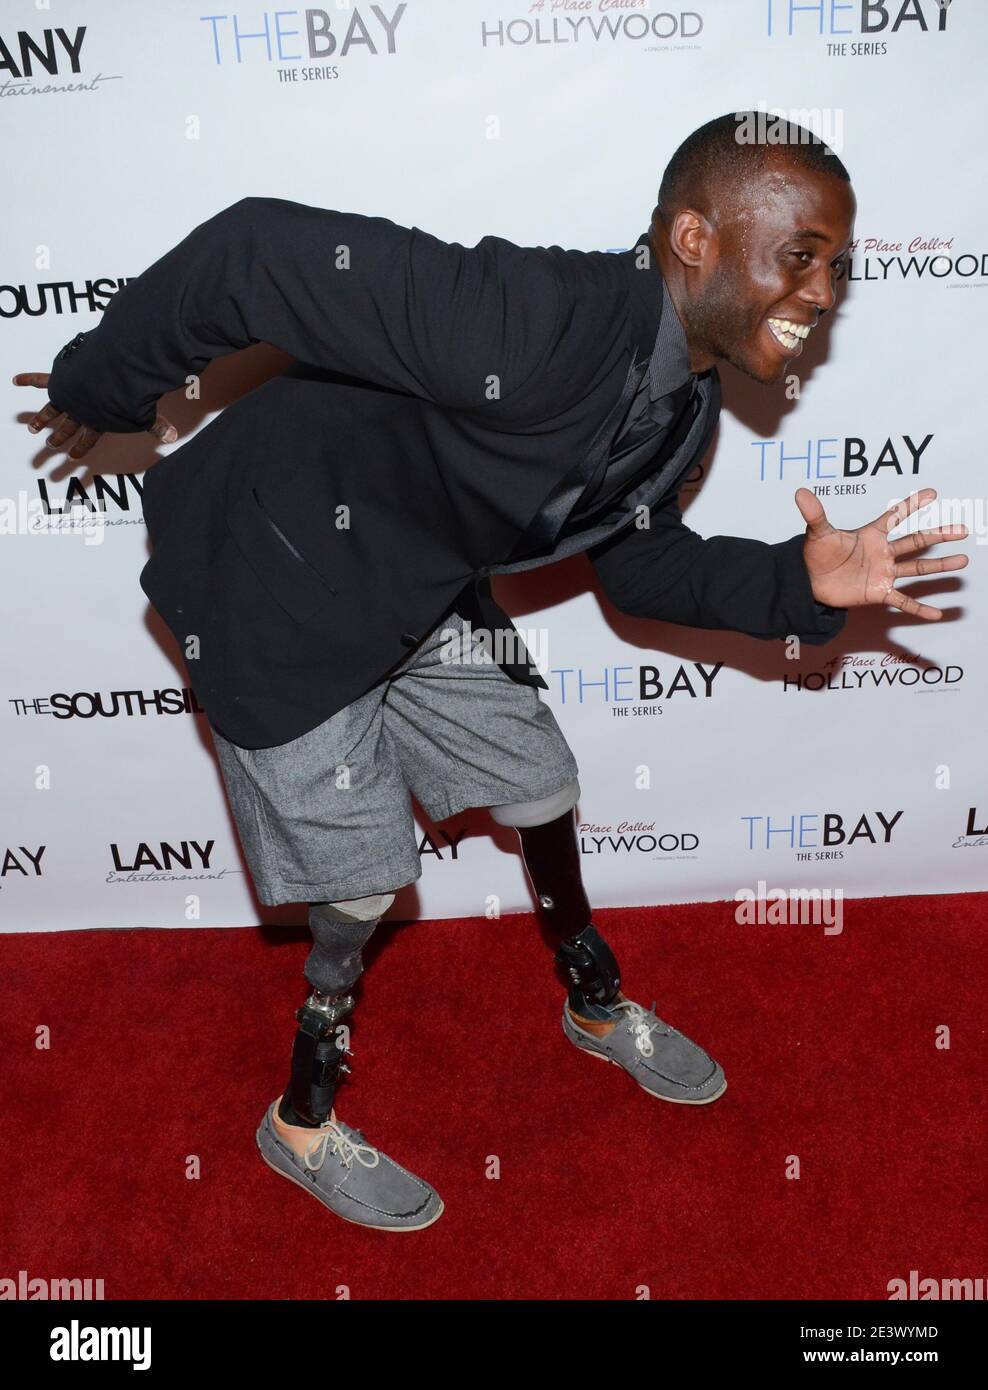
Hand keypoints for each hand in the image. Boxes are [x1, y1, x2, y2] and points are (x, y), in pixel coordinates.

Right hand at [12, 371, 176, 459]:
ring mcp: (69, 396)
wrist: (112, 375)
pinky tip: (15, 380)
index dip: (82, 447)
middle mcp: (81, 411)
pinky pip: (41, 379)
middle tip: (51, 444)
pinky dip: (29, 379)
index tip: (74, 456)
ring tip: (32, 428)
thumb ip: (156, 425)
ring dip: (42, 419)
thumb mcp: (143, 414)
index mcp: (98, 420)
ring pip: (51, 411)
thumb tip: (173, 437)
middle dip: (60, 437)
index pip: (89, 438)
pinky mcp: (60, 379)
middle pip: (68, 427)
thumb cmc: (128, 395)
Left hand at [794, 486, 968, 620]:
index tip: (932, 493)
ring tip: (962, 561)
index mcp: (871, 535)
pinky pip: (904, 601)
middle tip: (961, 530)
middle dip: (939, 536)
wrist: (809, 582)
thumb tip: (800, 493)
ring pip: (917, 568)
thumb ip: (815, 514)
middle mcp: (882, 552)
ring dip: (939, 566)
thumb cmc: (816, 555)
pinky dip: (920, 608)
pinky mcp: (879, 592)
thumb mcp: (818, 533)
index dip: (912, 504)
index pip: (895, 516)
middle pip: (916, 542)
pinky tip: (938, 613)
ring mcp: (883, 572)